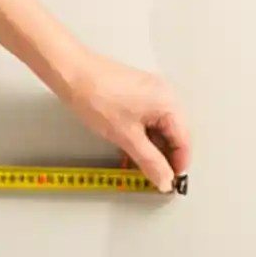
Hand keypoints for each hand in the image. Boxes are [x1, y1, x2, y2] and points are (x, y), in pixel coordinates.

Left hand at [62, 54, 190, 192]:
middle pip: (174, 136)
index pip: (184, 142)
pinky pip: (148, 121)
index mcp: (169, 103)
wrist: (71, 73)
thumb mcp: (126, 137)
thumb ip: (150, 162)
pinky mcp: (137, 95)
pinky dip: (142, 137)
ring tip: (137, 165)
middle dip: (163, 158)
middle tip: (152, 177)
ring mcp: (151, 93)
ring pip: (159, 130)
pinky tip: (129, 149)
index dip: (177, 166)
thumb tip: (165, 180)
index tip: (168, 183)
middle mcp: (165, 96)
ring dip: (151, 149)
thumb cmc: (96, 96)